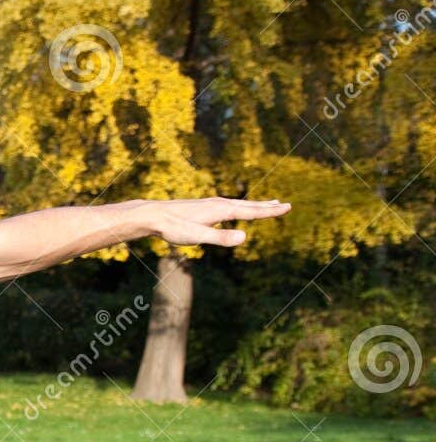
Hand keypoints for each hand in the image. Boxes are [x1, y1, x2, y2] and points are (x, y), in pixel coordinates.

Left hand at [145, 196, 290, 246]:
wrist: (153, 215)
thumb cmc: (174, 227)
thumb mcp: (197, 236)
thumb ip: (220, 238)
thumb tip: (244, 237)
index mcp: (222, 210)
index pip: (251, 211)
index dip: (270, 211)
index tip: (287, 208)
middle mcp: (219, 203)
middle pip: (248, 205)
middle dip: (267, 207)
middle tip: (286, 205)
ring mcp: (211, 204)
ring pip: (239, 204)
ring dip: (255, 205)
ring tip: (268, 204)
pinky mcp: (203, 207)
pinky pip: (228, 206)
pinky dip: (240, 206)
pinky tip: (237, 209)